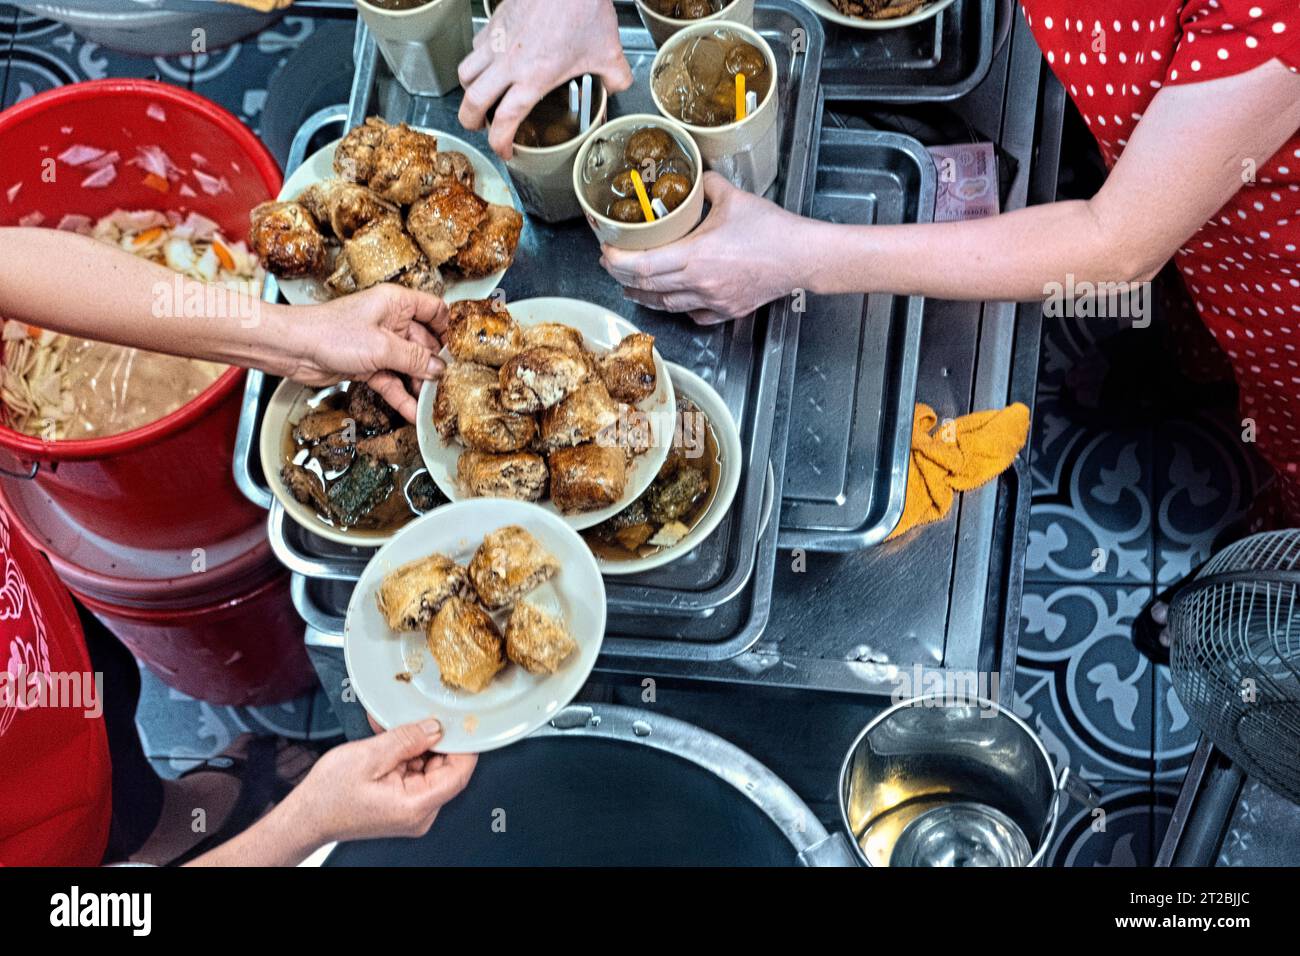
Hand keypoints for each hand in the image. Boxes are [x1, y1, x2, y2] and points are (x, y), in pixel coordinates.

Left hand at [283, 283, 448, 422]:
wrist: (293, 349)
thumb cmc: (328, 333)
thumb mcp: (382, 346)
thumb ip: (415, 359)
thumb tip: (439, 369)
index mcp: (396, 302)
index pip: (435, 310)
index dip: (451, 328)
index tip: (465, 348)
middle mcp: (390, 321)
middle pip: (425, 343)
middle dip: (437, 365)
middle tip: (453, 384)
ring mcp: (380, 344)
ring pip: (409, 366)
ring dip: (420, 385)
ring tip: (435, 404)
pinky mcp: (368, 364)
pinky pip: (392, 381)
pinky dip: (401, 396)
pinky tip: (412, 412)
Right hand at [287, 719, 476, 844]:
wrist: (305, 817)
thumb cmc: (328, 796)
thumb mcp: (368, 756)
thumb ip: (407, 739)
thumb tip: (436, 727)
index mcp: (416, 806)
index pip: (459, 773)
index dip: (465, 745)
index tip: (463, 721)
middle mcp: (419, 813)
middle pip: (446, 769)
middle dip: (434, 740)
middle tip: (420, 716)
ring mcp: (412, 810)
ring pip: (429, 767)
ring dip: (416, 745)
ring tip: (393, 729)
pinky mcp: (403, 804)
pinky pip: (415, 773)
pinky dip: (405, 754)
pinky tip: (388, 741)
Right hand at [458, 0, 631, 158]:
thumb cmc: (584, 8)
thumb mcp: (609, 51)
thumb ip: (615, 77)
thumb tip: (617, 87)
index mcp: (533, 78)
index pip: (505, 121)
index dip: (500, 142)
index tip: (505, 150)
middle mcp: (508, 63)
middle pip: (472, 102)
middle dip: (471, 122)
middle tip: (480, 127)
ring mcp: (497, 41)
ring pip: (465, 74)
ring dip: (469, 90)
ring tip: (480, 97)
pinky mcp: (494, 21)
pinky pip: (475, 47)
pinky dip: (478, 60)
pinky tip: (492, 62)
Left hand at [600, 173, 813, 322]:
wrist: (801, 257)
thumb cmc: (772, 230)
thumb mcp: (733, 197)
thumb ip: (707, 185)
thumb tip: (694, 176)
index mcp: (694, 255)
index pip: (641, 264)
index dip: (616, 261)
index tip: (606, 252)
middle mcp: (698, 283)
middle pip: (646, 286)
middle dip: (621, 276)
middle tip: (611, 264)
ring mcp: (711, 301)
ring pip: (664, 304)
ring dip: (643, 295)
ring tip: (630, 286)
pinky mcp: (725, 310)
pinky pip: (692, 315)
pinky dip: (676, 307)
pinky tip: (671, 299)